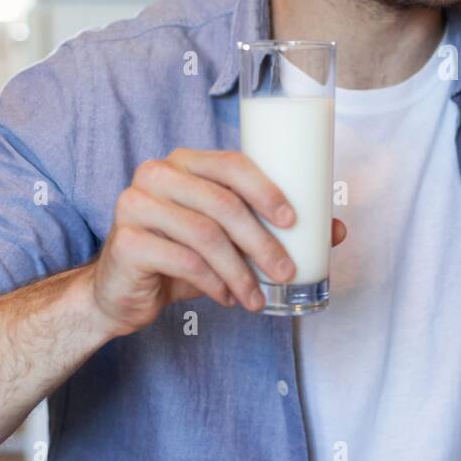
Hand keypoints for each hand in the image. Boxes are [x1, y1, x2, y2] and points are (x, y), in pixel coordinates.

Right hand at [89, 148, 346, 336]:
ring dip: (240, 271)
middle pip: (222, 203)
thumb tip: (337, 230)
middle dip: (261, 241)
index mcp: (187, 162)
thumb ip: (275, 230)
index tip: (294, 221)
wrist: (123, 289)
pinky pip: (180, 260)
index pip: (232, 164)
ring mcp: (136, 204)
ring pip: (204, 235)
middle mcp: (157, 174)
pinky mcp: (126, 241)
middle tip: (285, 271)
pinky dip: (212, 283)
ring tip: (257, 297)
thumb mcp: (230, 240)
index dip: (267, 190)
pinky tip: (226, 298)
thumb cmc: (182, 255)